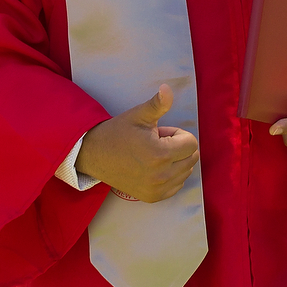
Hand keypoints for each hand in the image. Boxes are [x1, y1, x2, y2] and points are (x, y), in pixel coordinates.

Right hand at [75, 84, 199, 203]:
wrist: (95, 155)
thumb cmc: (118, 132)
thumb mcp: (139, 115)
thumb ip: (158, 104)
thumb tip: (167, 88)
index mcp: (160, 154)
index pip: (191, 143)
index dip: (177, 134)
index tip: (160, 133)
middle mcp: (161, 175)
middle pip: (191, 158)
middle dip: (178, 147)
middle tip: (156, 142)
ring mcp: (157, 189)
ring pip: (186, 172)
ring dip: (175, 161)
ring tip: (153, 154)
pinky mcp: (153, 197)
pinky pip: (177, 185)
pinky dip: (171, 175)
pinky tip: (154, 167)